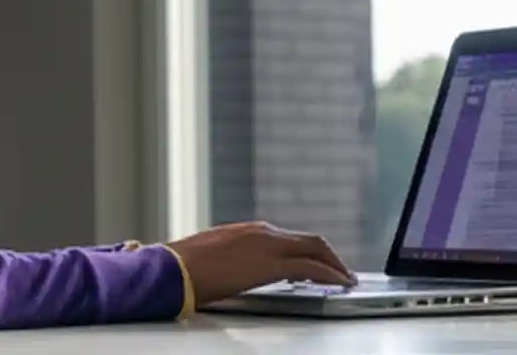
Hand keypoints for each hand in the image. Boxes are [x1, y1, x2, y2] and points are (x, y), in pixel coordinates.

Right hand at [166, 221, 355, 305]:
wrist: (172, 269)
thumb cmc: (185, 267)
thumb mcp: (216, 256)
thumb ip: (236, 258)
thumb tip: (242, 270)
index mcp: (250, 231)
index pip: (291, 238)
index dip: (311, 250)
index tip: (320, 262)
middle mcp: (264, 232)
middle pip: (310, 240)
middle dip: (329, 256)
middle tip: (341, 271)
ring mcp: (268, 245)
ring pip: (315, 249)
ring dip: (333, 264)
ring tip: (344, 278)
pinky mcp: (270, 265)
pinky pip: (310, 268)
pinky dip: (329, 274)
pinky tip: (338, 284)